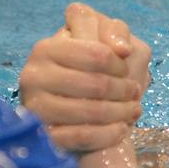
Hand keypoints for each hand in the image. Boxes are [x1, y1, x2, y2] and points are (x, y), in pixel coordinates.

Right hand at [19, 2, 153, 155]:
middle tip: (134, 93)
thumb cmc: (89, 68)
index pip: (97, 54)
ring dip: (121, 112)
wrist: (72, 108)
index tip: (126, 70)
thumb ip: (114, 30)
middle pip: (96, 84)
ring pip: (91, 111)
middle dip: (124, 90)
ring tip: (133, 110)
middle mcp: (34, 75)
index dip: (120, 64)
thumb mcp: (102, 38)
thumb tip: (123, 49)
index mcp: (47, 48)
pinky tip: (121, 128)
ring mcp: (36, 106)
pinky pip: (83, 136)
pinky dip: (109, 133)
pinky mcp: (44, 134)